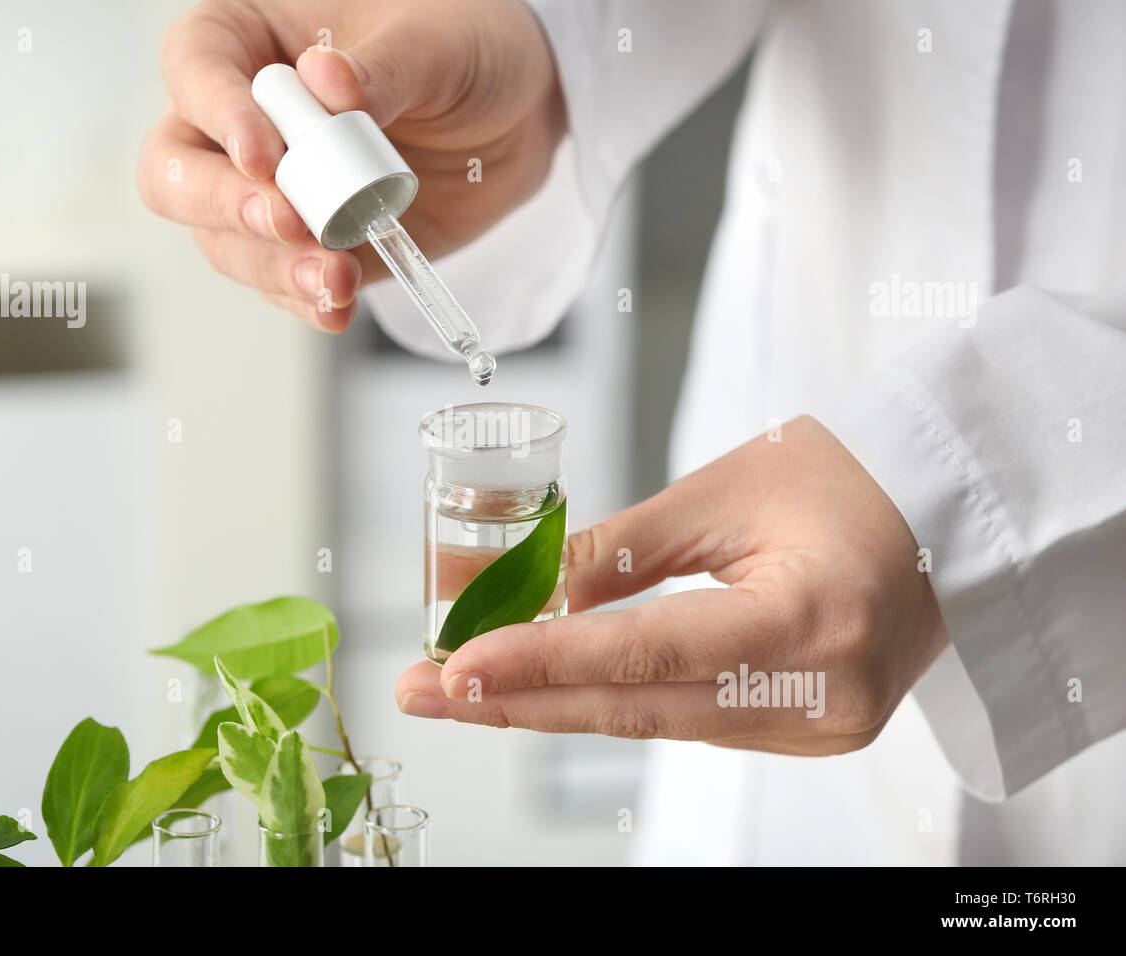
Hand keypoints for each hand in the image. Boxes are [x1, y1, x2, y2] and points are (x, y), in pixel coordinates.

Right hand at [136, 0, 563, 330]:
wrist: (513, 122)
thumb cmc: (461, 49)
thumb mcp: (435, 43)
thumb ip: (384, 66)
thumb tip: (326, 81)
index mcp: (249, 39)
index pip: (195, 69)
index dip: (218, 116)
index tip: (267, 158)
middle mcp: (240, 120)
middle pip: (176, 171)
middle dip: (225, 206)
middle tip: (291, 223)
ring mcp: (268, 194)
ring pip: (223, 241)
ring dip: (273, 267)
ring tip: (336, 277)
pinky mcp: (306, 248)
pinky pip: (280, 284)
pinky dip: (306, 301)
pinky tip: (337, 306)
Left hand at [396, 417, 949, 755]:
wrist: (946, 511)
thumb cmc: (846, 477)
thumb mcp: (721, 494)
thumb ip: (617, 552)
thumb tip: (518, 592)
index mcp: (810, 619)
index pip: (645, 656)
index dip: (541, 664)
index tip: (454, 668)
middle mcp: (821, 694)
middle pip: (638, 711)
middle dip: (520, 701)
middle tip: (424, 692)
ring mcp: (822, 725)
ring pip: (658, 725)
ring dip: (558, 706)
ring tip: (467, 688)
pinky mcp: (813, 730)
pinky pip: (693, 723)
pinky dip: (620, 704)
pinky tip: (552, 691)